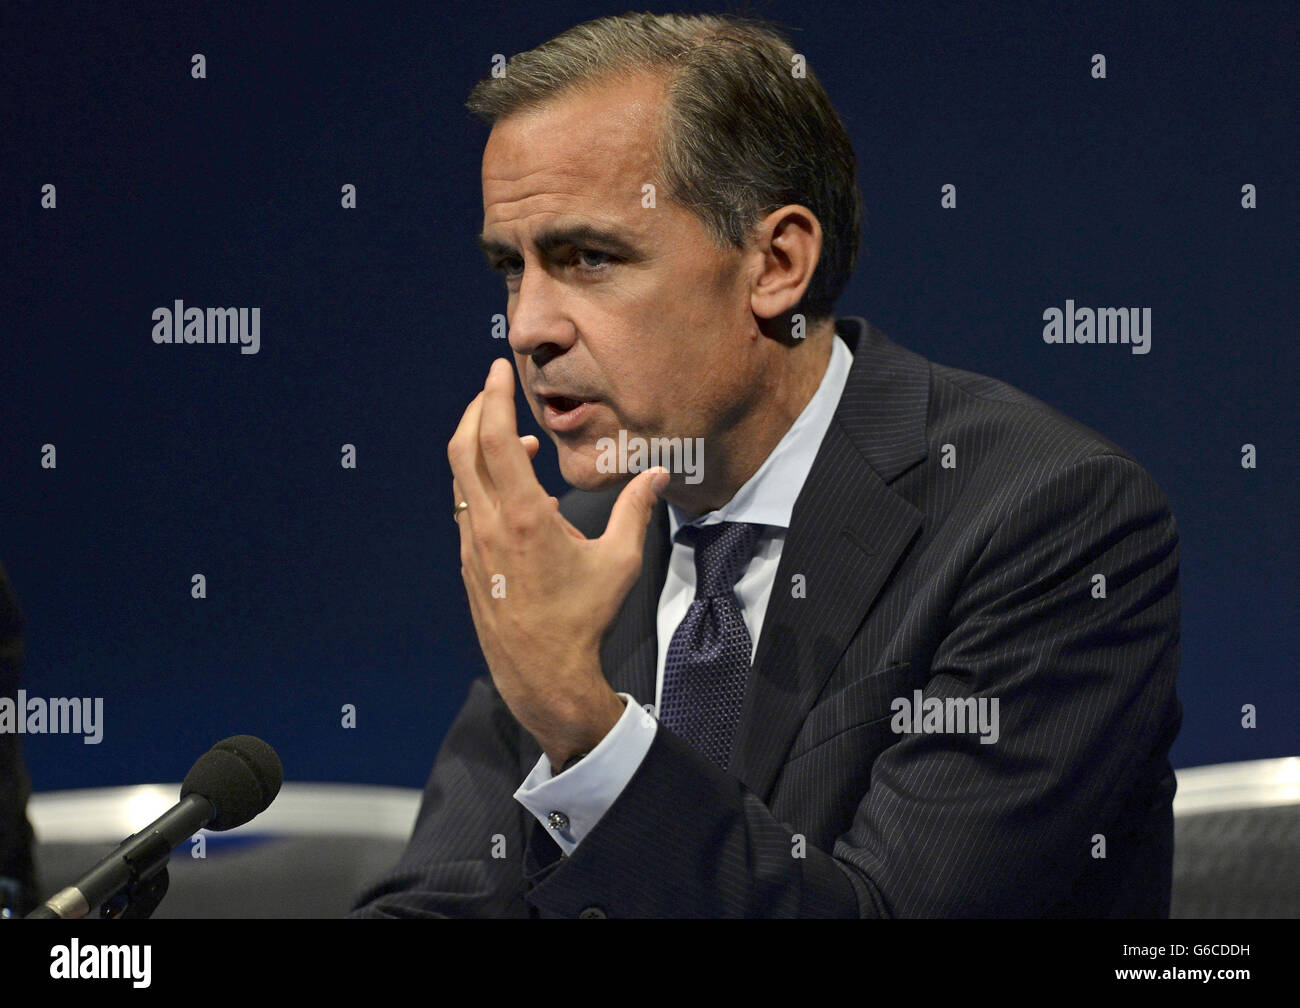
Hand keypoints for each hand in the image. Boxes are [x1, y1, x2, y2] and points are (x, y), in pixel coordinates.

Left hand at [449, 358, 668, 766]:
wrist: (541, 672)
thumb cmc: (582, 617)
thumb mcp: (619, 561)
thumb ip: (635, 510)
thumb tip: (658, 474)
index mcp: (523, 517)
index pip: (493, 440)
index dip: (493, 398)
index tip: (497, 370)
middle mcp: (488, 524)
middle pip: (462, 449)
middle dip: (474, 409)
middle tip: (492, 387)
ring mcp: (471, 543)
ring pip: (461, 478)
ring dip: (479, 448)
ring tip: (515, 440)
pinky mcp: (468, 561)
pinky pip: (468, 506)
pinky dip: (482, 481)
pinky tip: (514, 488)